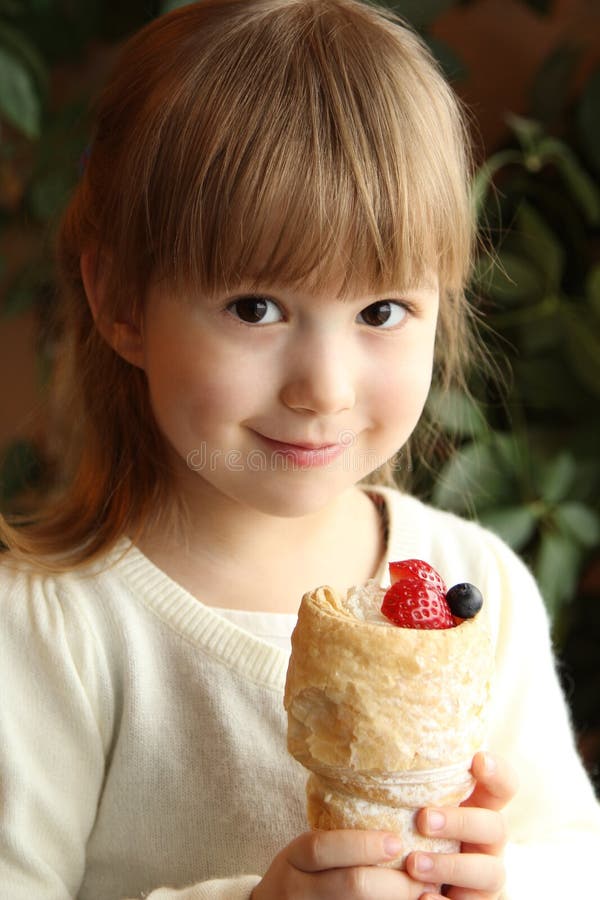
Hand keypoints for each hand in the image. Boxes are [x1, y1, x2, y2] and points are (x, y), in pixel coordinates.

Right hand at [251, 829, 439, 898]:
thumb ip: (335, 843)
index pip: (322, 848)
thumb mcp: (304, 855)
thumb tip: (392, 820)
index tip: (396, 841)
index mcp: (293, 860)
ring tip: (425, 893)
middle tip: (424, 875)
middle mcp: (297, 890)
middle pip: (349, 884)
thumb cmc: (299, 876)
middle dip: (393, 882)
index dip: (361, 844)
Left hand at [406, 751, 517, 899]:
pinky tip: (423, 898)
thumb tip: (381, 736)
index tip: (478, 759)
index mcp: (479, 809)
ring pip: (490, 871)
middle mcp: (488, 842)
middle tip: (423, 819)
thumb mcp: (417, 802)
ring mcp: (485, 876)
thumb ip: (416, 781)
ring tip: (413, 863)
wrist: (411, 879)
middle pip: (496, 826)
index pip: (503, 786)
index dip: (498, 773)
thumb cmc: (411, 828)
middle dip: (461, 822)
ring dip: (451, 865)